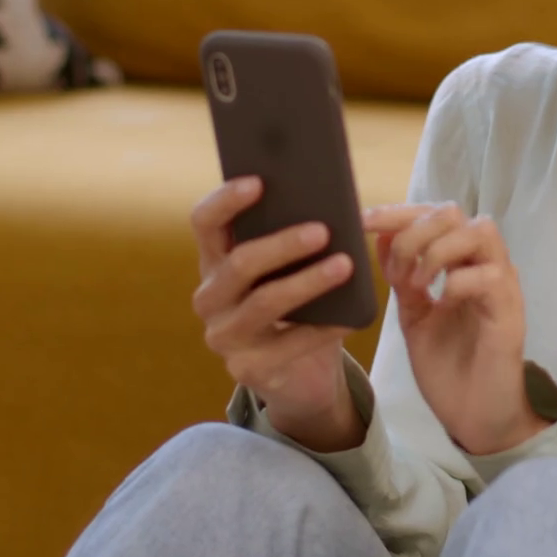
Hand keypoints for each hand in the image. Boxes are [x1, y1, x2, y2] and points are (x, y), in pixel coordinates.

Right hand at [190, 176, 363, 452]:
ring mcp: (224, 336)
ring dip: (307, 282)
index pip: (205, 223)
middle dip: (282, 244)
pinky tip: (351, 318)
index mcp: (215, 261)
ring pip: (264, 302)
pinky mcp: (246, 369)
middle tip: (322, 230)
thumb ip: (297, 236)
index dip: (226, 200)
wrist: (301, 375)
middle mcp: (210, 297)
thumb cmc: (299, 307)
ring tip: (344, 265)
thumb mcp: (292, 270)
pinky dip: (324, 328)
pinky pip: (288, 344)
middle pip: (238, 262)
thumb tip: (332, 199)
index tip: (259, 181)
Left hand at [366, 203, 549, 455]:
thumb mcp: (413, 315)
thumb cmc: (448, 367)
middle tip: (394, 269)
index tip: (362, 221)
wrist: (475, 416)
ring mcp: (502, 285)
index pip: (432, 216)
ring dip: (437, 250)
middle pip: (454, 212)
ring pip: (480, 231)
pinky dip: (457, 282)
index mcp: (461, 261)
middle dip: (413, 230)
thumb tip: (382, 233)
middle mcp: (485, 264)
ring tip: (415, 284)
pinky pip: (490, 276)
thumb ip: (401, 276)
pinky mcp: (511, 312)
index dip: (396, 212)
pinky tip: (439, 302)